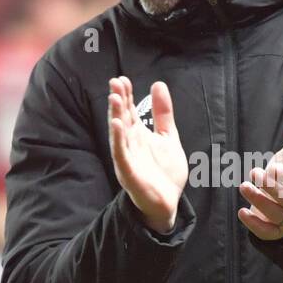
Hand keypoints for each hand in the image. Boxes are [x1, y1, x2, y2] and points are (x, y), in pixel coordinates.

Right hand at [108, 76, 187, 233]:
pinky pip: (121, 155)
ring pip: (119, 134)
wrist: (168, 203)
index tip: (123, 79)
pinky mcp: (129, 173)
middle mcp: (129, 144)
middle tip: (115, 82)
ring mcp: (128, 158)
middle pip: (122, 118)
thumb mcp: (168, 136)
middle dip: (118, 101)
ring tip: (114, 98)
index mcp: (138, 134)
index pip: (129, 110)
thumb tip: (158, 84)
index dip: (126, 95)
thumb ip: (163, 113)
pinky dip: (118, 140)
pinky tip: (117, 126)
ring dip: (115, 116)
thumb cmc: (164, 171)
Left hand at [238, 129, 282, 240]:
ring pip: (276, 214)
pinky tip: (242, 212)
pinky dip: (254, 224)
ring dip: (259, 201)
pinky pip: (267, 232)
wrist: (280, 200)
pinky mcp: (275, 231)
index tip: (272, 167)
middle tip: (254, 172)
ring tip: (244, 186)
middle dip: (271, 187)